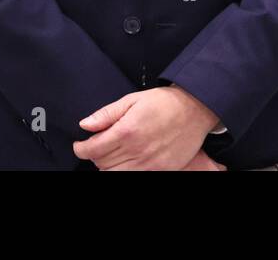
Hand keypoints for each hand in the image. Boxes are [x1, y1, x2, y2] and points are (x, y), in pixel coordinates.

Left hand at [74, 85, 219, 169]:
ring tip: (115, 153)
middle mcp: (136, 151)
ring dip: (109, 166)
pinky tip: (129, 160)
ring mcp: (148, 164)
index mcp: (127, 131)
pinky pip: (133, 177)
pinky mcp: (159, 171)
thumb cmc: (166, 102)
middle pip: (100, 164)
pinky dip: (126, 171)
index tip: (81, 144)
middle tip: (101, 145)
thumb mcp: (133, 99)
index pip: (91, 150)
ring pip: (114, 174)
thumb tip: (85, 125)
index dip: (81, 148)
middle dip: (96, 155)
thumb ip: (107, 113)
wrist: (197, 110)